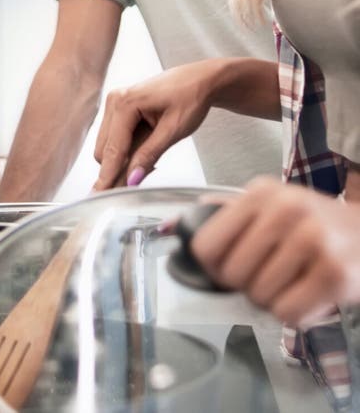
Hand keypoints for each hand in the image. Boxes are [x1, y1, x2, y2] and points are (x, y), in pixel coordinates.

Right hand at [93, 61, 218, 189]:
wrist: (200, 80)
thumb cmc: (191, 97)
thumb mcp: (174, 130)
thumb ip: (149, 155)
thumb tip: (132, 178)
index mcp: (125, 102)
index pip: (112, 149)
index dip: (108, 175)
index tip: (101, 195)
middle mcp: (115, 100)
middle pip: (104, 150)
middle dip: (120, 167)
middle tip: (146, 174)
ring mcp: (115, 103)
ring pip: (107, 146)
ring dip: (124, 159)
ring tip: (153, 155)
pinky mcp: (119, 109)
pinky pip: (115, 138)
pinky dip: (127, 150)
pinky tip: (147, 147)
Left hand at [191, 177, 359, 326]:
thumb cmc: (314, 222)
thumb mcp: (270, 203)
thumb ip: (223, 214)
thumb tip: (171, 227)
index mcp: (261, 193)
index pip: (207, 245)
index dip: (213, 267)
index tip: (228, 268)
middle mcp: (285, 210)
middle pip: (232, 275)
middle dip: (246, 285)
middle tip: (269, 274)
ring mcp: (312, 240)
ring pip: (259, 297)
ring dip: (272, 300)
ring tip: (293, 280)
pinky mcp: (334, 274)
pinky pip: (288, 313)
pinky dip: (294, 313)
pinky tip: (308, 294)